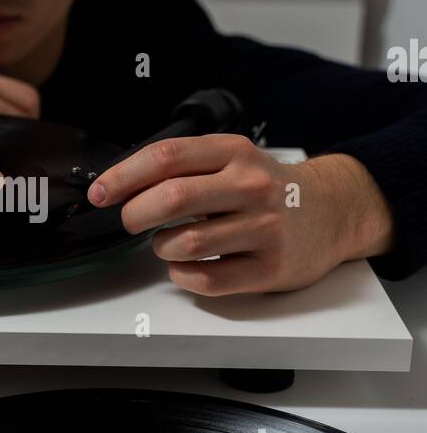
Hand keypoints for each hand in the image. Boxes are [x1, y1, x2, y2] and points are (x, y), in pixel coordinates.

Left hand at [86, 133, 396, 295]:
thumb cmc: (266, 188)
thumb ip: (184, 167)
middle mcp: (250, 186)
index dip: (123, 176)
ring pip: (187, 243)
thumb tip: (120, 185)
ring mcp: (263, 228)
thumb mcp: (232, 159)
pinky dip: (183, 276)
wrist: (332, 211)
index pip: (165, 157)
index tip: (100, 193)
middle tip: (131, 222)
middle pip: (172, 198)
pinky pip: (208, 280)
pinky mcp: (270, 268)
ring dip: (162, 247)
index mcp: (233, 153)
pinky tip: (185, 267)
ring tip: (167, 243)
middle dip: (136, 214)